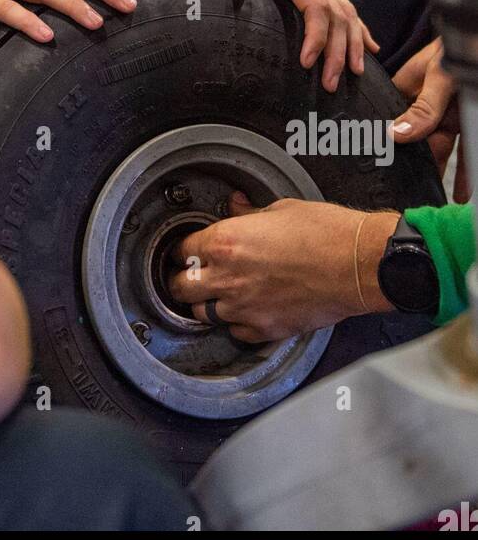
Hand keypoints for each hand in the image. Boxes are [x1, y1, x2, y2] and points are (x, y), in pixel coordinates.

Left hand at [167, 193, 397, 340]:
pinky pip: (236, 333)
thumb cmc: (325, 233)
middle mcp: (228, 277)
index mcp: (225, 242)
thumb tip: (237, 206)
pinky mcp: (265, 330)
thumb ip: (249, 212)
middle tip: (190, 277)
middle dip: (182, 281)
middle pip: (181, 288)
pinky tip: (246, 312)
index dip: (182, 250)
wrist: (358, 264)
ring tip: (217, 296)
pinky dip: (237, 324)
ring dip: (207, 305)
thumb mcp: (280, 209)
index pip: (182, 250)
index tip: (186, 252)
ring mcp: (244, 308)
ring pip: (204, 315)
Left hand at [199, 0, 378, 91]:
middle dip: (338, 52)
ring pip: (346, 13)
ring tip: (353, 76)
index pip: (315, 6)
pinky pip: (343, 7)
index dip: (316, 36)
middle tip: (330, 85)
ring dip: (352, 45)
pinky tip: (370, 48)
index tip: (307, 63)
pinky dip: (359, 29)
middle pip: (336, 15)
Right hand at [391, 38, 468, 200]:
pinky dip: (463, 171)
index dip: (386, 142)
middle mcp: (426, 103)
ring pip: (440, 148)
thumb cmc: (464, 48)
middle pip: (416, 140)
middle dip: (415, 164)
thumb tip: (395, 134)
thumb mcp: (441, 78)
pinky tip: (461, 192)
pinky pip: (463, 149)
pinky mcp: (465, 121)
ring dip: (439, 172)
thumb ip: (422, 107)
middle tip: (409, 191)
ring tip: (433, 198)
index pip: (390, 118)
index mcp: (408, 87)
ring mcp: (447, 114)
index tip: (382, 167)